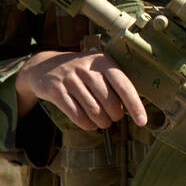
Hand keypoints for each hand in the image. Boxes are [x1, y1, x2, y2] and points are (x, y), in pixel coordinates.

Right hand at [15, 49, 146, 129]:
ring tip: (102, 122)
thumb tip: (133, 109)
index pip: (124, 86)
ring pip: (94, 111)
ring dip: (101, 122)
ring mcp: (70, 79)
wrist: (43, 66)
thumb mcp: (97, 67)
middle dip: (114, 116)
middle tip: (113, 118)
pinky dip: (86, 124)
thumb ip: (114, 83)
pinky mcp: (56, 91)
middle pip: (109, 102)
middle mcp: (86, 68)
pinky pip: (76, 115)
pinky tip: (89, 124)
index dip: (135, 105)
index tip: (142, 121)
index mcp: (102, 61)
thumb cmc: (80, 71)